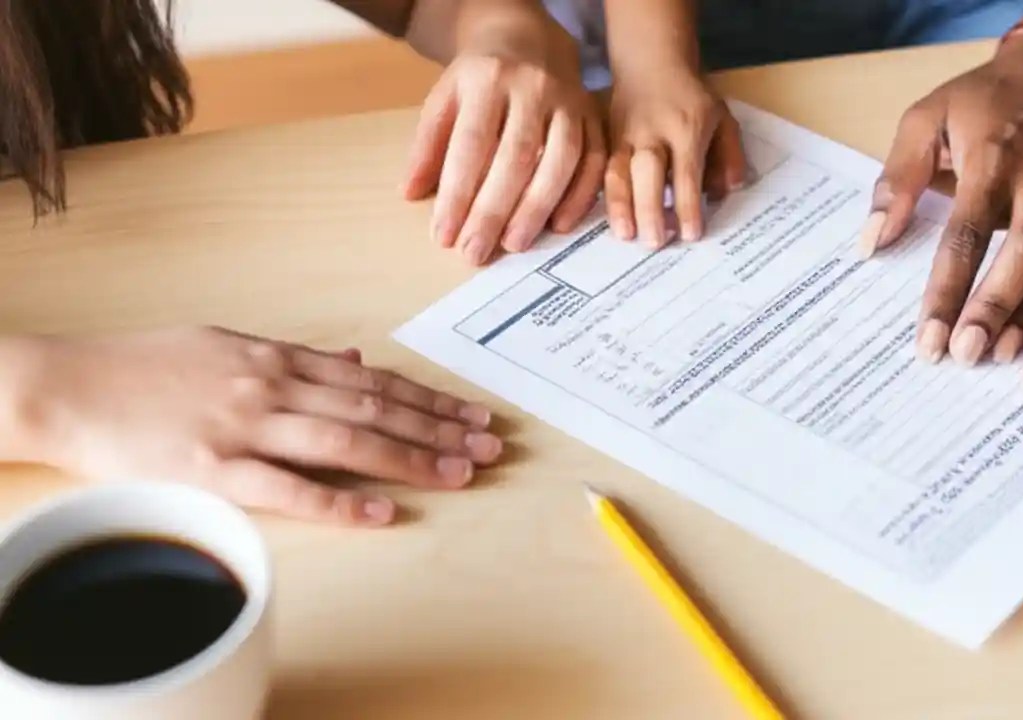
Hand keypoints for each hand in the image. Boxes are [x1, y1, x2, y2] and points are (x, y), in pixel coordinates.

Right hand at [3, 328, 502, 525]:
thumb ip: (296, 355)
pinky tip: (381, 513)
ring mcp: (245, 427)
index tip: (473, 415)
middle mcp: (273, 386)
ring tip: (459, 473)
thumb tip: (353, 361)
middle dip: (439, 428)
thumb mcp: (227, 342)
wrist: (70, 386)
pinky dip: (338, 502)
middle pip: (374, 410)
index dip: (429, 400)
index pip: (373, 382)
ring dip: (409, 458)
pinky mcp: (213, 470)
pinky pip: (287, 488)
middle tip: (490, 446)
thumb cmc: (148, 366)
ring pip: (346, 442)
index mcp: (278, 356)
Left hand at [401, 28, 605, 264]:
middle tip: (476, 252)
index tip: (444, 235)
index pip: (471, 143)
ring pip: (561, 159)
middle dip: (494, 210)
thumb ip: (428, 145)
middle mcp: (532, 88)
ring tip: (514, 244)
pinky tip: (560, 226)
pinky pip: (593, 159)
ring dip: (538, 207)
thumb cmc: (480, 80)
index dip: (458, 193)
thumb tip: (411, 193)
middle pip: (517, 156)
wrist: (527, 40)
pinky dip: (580, 196)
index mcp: (487, 81)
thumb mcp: (445, 99)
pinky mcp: (593, 117)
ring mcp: (568, 102)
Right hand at [605, 64, 747, 247]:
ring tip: (628, 237)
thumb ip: (729, 154)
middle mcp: (653, 132)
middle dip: (650, 209)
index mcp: (687, 127)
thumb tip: (728, 190)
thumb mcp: (722, 116)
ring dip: (621, 207)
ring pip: (618, 172)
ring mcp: (626, 135)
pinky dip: (606, 197)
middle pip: (648, 173)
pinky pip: (603, 170)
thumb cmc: (691, 96)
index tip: (691, 234)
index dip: (688, 205)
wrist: (651, 61)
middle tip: (656, 242)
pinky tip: (611, 220)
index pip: (687, 173)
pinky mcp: (608, 139)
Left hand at [869, 33, 1022, 364]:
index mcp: (995, 160)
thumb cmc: (987, 99)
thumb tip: (871, 242)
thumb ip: (896, 180)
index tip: (928, 340)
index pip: (966, 236)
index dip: (947, 292)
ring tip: (1006, 359)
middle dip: (996, 309)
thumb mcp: (927, 118)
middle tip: (967, 355)